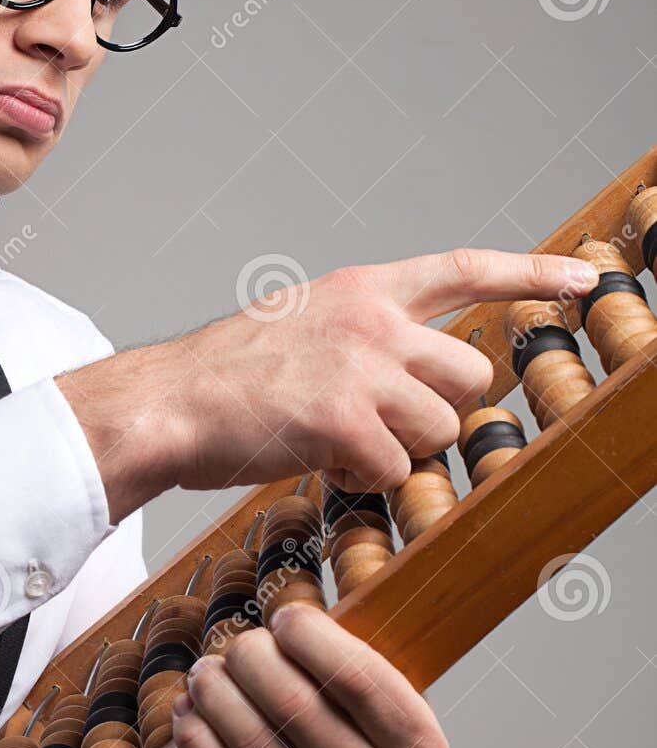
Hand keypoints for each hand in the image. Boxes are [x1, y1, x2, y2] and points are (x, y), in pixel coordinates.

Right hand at [57, 247, 598, 518]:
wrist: (163, 404)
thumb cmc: (224, 378)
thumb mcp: (301, 324)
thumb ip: (365, 337)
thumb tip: (421, 377)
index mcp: (361, 290)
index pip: (464, 268)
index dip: (531, 273)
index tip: (584, 276)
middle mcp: (372, 321)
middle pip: (469, 375)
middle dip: (438, 411)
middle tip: (383, 424)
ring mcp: (361, 370)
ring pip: (439, 429)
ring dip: (398, 451)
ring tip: (336, 442)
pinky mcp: (344, 422)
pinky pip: (394, 471)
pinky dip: (360, 479)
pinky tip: (315, 460)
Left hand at [170, 605, 449, 747]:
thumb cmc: (343, 739)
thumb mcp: (367, 703)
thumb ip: (340, 660)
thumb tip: (283, 618)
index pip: (356, 677)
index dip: (308, 637)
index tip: (280, 619)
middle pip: (296, 705)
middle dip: (250, 660)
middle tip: (234, 647)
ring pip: (253, 741)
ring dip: (215, 695)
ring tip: (204, 674)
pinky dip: (198, 739)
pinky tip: (189, 714)